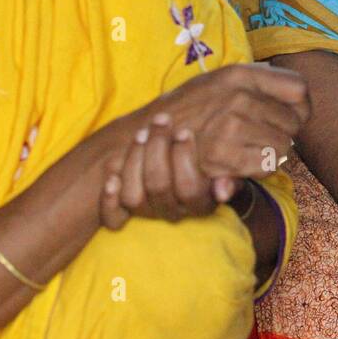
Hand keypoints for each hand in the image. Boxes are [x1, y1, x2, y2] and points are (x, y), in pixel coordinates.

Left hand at [99, 114, 218, 227]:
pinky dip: (108, 200)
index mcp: (199, 203)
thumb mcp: (226, 167)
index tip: (184, 130)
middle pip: (159, 186)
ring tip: (142, 133)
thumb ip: (229, 174)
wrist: (189, 173)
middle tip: (161, 121)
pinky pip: (114, 218)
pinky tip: (111, 178)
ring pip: (134, 196)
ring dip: (135, 161)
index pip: (189, 188)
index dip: (185, 158)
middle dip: (158, 148)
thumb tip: (222, 189)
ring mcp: (148, 213)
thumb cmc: (208, 163)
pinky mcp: (126, 215)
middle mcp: (173, 211)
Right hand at [121, 63, 307, 189]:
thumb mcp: (222, 80)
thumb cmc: (190, 108)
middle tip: (263, 139)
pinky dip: (260, 170)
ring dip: (273, 153)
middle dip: (284, 133)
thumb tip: (302, 96)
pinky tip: (245, 165)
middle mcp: (238, 95)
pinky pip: (266, 165)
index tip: (289, 117)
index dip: (300, 107)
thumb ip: (260, 81)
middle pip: (294, 121)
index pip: (299, 89)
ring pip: (283, 146)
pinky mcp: (223, 154)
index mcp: (241, 74)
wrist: (150, 135)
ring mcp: (230, 124)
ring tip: (252, 151)